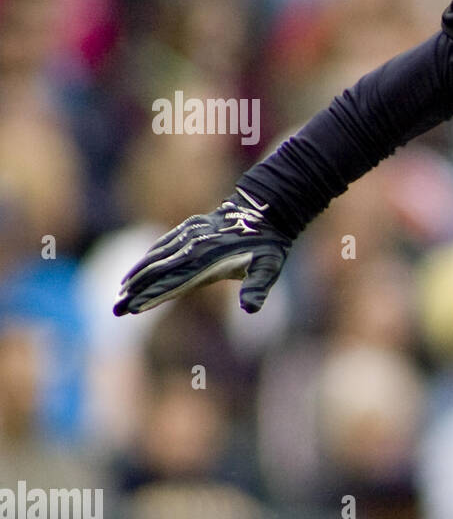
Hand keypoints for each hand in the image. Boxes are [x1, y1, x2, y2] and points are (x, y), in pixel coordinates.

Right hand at [113, 187, 290, 315]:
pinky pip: (162, 245)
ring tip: (120, 293)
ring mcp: (189, 235)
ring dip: (137, 275)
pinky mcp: (189, 228)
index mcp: (209, 259)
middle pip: (158, 271)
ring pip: (156, 257)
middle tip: (117, 309)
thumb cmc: (269, 245)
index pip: (174, 282)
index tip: (134, 308)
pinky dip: (147, 258)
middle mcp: (194, 246)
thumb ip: (257, 287)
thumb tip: (251, 308)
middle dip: (136, 290)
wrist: (265, 209)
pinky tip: (138, 271)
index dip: (153, 295)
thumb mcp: (268, 268)